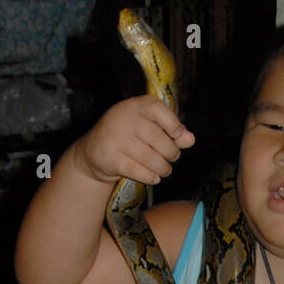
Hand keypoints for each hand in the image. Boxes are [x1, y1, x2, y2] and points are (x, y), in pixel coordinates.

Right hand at [74, 95, 194, 187]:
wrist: (94, 151)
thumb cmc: (128, 137)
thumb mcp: (148, 127)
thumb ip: (171, 131)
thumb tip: (190, 139)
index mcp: (135, 105)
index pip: (158, 109)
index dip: (173, 124)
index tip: (177, 135)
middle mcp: (124, 118)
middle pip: (159, 139)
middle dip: (171, 153)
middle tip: (171, 158)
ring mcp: (115, 137)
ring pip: (150, 158)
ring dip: (163, 168)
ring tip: (164, 169)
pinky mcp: (110, 157)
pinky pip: (138, 171)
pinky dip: (150, 176)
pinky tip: (154, 177)